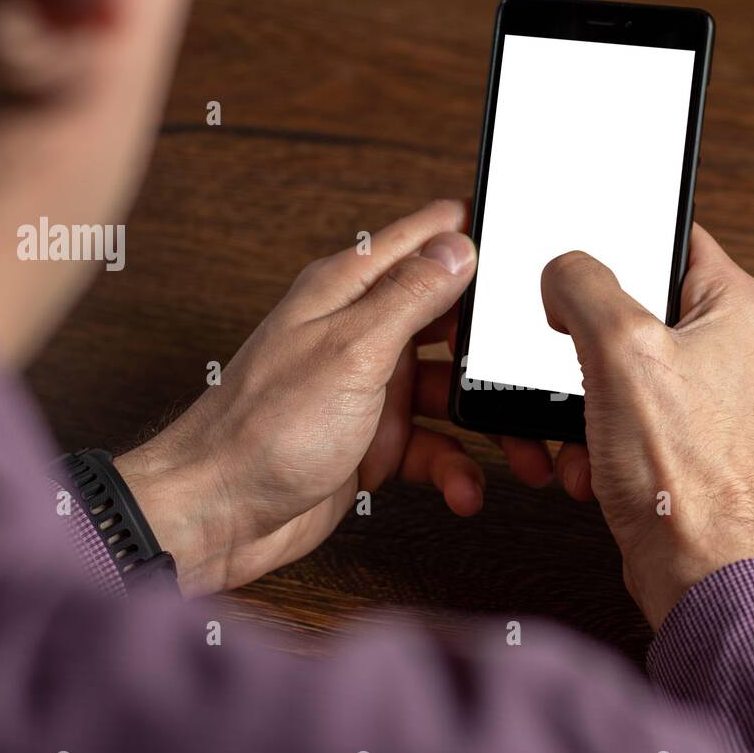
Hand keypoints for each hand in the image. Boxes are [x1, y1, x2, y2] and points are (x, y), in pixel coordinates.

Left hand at [116, 199, 549, 596]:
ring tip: (518, 451)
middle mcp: (359, 333)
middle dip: (494, 350)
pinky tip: (463, 488)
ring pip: (449, 391)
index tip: (525, 249)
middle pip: (450, 322)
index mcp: (347, 292)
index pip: (421, 240)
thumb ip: (409, 296)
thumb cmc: (261, 431)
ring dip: (485, 424)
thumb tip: (457, 246)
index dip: (473, 236)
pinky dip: (453, 467)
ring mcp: (367, 388)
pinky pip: (431, 445)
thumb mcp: (352, 351)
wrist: (217, 516)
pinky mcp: (372, 440)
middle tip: (535, 371)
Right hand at [540, 224, 753, 629]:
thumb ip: (584, 285)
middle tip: (567, 355)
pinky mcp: (689, 441)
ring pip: (623, 367)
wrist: (694, 571)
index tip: (576, 263)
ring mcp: (715, 398)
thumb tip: (563, 271)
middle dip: (587, 342)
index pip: (673, 235)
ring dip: (583, 396)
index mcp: (742, 308)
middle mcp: (738, 348)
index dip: (616, 242)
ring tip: (581, 421)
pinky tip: (589, 461)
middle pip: (637, 308)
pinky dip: (597, 435)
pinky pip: (626, 415)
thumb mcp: (620, 350)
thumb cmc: (680, 475)